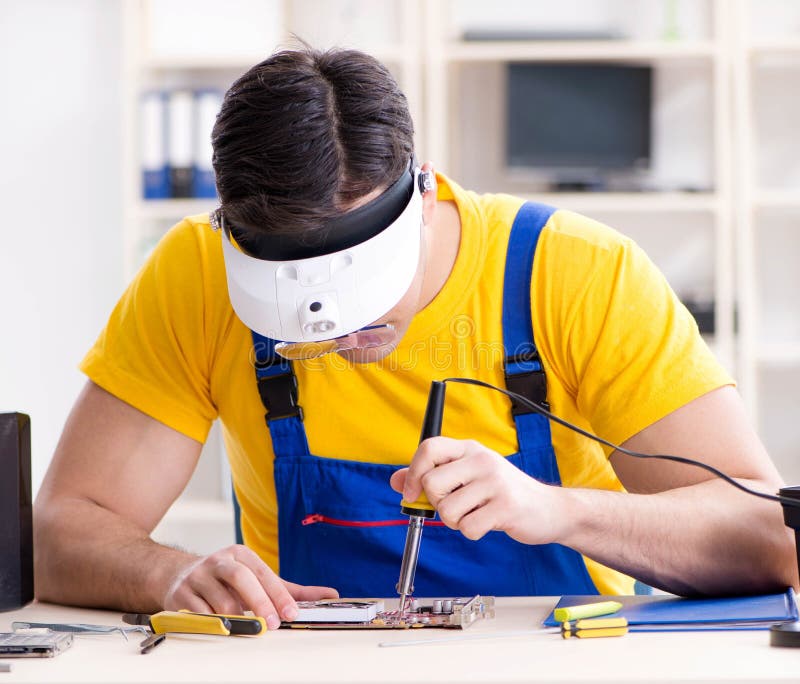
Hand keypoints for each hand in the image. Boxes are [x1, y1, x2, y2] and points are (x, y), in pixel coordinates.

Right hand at [163, 544, 337, 629]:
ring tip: (248, 628)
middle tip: (273, 624)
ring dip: (236, 617)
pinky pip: (198, 613)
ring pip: (218, 598)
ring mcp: (198, 577)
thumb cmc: (228, 581)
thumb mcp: (258, 579)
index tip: (291, 613)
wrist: (178, 576)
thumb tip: (331, 595)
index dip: (278, 594)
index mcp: (241, 554)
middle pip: (240, 577)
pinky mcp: (180, 595)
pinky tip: (222, 628)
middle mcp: (219, 561)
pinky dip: (213, 623)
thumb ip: (291, 590)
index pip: (264, 573)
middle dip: (258, 601)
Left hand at [390, 437, 566, 544]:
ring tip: (475, 514)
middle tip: (455, 506)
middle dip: (436, 504)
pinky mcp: (505, 507)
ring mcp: (495, 482)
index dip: (413, 471)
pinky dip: (472, 532)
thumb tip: (395, 481)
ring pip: (447, 511)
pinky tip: (488, 523)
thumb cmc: (502, 492)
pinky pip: (467, 528)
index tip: (410, 492)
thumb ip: (431, 476)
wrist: (549, 509)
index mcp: (469, 449)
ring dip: (455, 522)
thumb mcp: (467, 476)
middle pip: (431, 483)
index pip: (429, 448)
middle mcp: (481, 460)